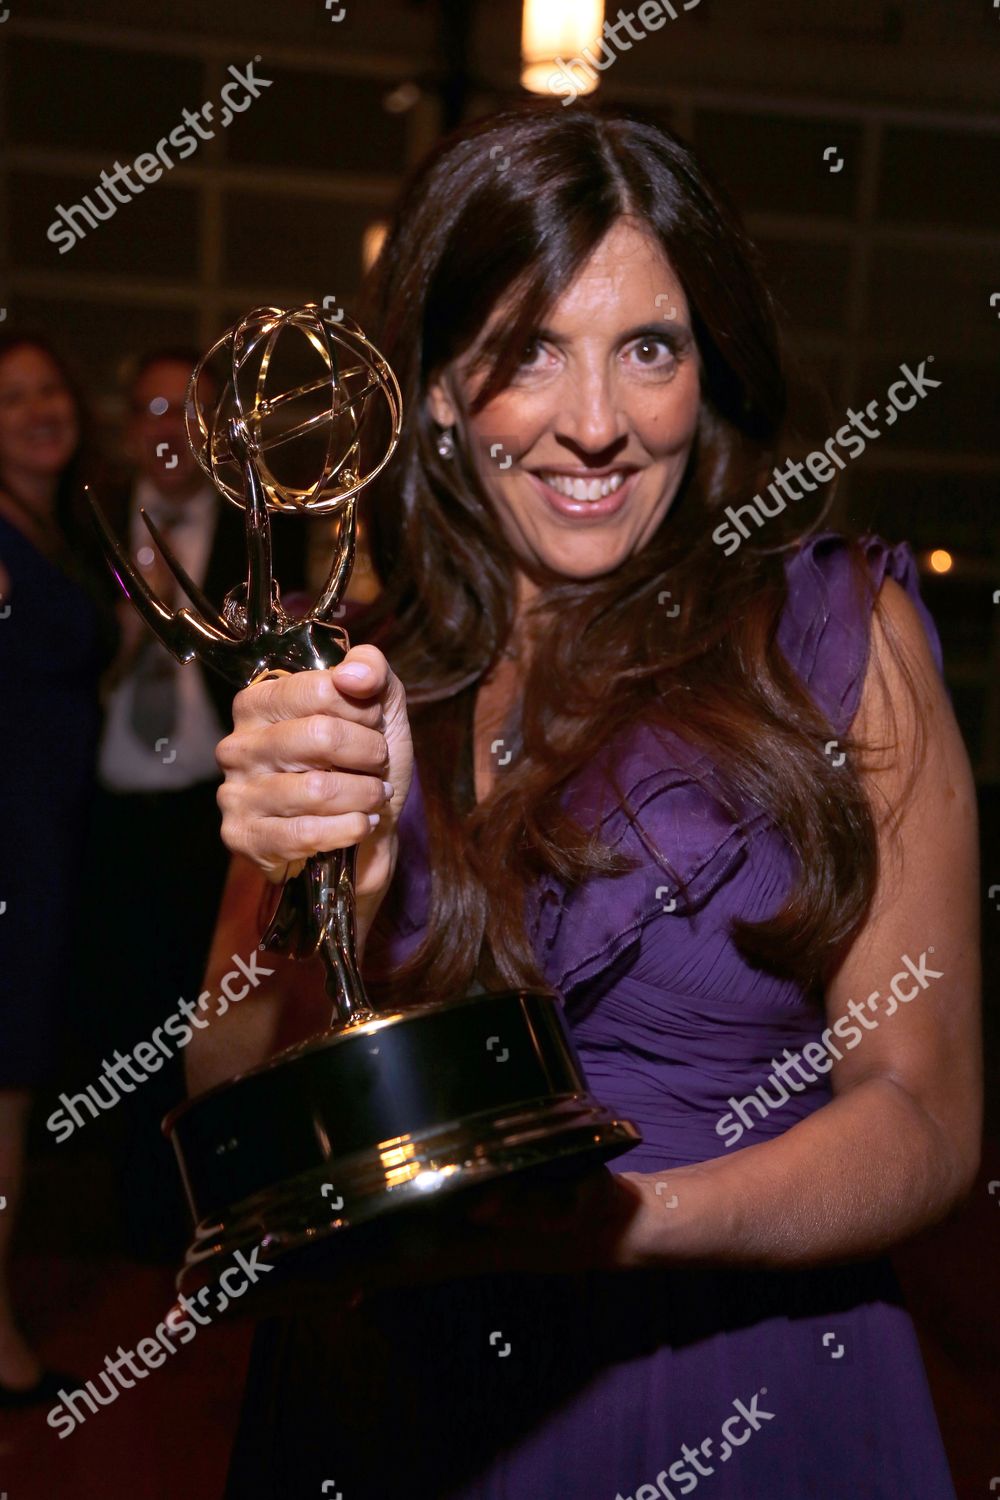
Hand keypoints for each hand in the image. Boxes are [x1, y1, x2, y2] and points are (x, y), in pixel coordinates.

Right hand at [216, 644, 413, 890]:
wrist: (362, 839)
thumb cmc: (360, 765)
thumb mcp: (377, 708)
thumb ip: (371, 671)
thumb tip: (353, 674)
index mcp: (258, 703)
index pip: (318, 690)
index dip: (362, 708)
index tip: (374, 724)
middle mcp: (237, 745)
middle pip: (320, 736)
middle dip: (368, 752)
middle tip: (378, 764)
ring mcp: (235, 793)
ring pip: (318, 789)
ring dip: (364, 794)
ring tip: (374, 796)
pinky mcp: (243, 837)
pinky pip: (306, 833)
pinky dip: (348, 829)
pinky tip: (360, 824)